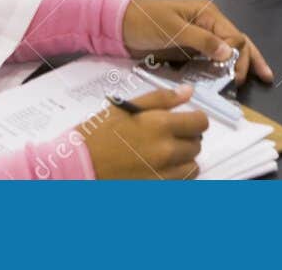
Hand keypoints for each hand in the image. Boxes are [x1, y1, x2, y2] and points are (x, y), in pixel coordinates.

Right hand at [79, 86, 206, 179]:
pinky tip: (161, 168)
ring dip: (184, 158)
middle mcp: (167, 151)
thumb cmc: (101, 132)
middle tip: (168, 136)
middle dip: (187, 138)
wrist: (80, 165)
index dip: (195, 119)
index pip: (201, 122)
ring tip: (165, 154)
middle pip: (197, 144)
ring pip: (193, 165)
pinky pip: (181, 183)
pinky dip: (177, 175)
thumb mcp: (129, 107)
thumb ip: (162, 99)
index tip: (185, 120)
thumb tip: (189, 92)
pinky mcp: (157, 190)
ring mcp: (163, 174)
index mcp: (161, 125)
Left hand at [122, 0, 272, 84]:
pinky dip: (222, 69)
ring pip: (227, 51)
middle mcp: (208, 24)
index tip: (236, 77)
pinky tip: (228, 80)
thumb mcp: (175, 29)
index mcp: (207, 14)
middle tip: (260, 78)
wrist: (120, 26)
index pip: (234, 36)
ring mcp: (198, 38)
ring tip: (257, 78)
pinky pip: (210, 60)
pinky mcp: (189, 50)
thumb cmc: (147, 22)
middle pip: (237, 42)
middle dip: (250, 59)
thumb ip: (202, 41)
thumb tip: (230, 53)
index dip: (239, 56)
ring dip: (241, 64)